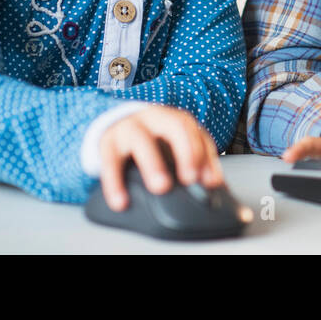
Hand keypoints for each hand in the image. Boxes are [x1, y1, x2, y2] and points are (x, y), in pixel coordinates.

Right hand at [98, 105, 222, 211]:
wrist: (114, 125)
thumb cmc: (152, 139)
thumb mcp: (173, 145)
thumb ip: (195, 161)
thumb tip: (214, 185)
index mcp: (174, 118)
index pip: (196, 131)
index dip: (204, 155)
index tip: (210, 182)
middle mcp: (154, 117)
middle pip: (175, 126)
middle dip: (186, 152)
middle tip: (190, 179)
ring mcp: (129, 127)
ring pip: (142, 140)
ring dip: (153, 164)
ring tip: (161, 187)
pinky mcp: (107, 142)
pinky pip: (110, 162)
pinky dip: (115, 182)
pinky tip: (121, 202)